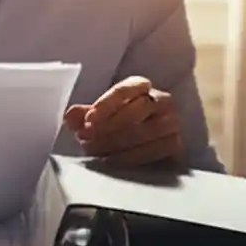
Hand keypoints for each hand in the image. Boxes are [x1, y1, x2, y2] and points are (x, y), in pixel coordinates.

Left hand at [63, 76, 183, 166]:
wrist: (145, 143)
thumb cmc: (119, 123)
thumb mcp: (100, 116)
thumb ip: (84, 115)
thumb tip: (70, 116)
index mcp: (142, 85)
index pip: (126, 89)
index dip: (106, 104)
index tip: (88, 120)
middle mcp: (162, 101)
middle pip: (138, 109)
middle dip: (109, 125)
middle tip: (86, 137)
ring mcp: (172, 122)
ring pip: (148, 131)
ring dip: (117, 142)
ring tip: (94, 149)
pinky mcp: (175, 144)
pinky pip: (155, 150)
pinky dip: (130, 156)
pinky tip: (110, 160)